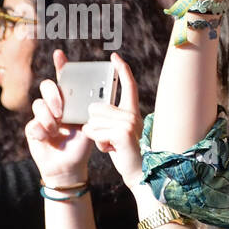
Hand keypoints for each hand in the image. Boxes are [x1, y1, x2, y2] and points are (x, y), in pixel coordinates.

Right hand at [25, 49, 94, 187]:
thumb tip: (100, 96)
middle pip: (48, 87)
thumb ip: (91, 110)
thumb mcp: (90, 124)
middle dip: (54, 96)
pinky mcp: (33, 128)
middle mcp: (55, 106)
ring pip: (39, 104)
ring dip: (48, 118)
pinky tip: (47, 138)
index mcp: (71, 102)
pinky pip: (32, 122)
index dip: (61, 66)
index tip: (59, 54)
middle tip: (61, 111)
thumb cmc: (82, 144)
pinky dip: (41, 130)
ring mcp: (42, 116)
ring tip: (56, 130)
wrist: (69, 166)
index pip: (65, 80)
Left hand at [81, 53, 143, 190]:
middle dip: (95, 124)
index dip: (122, 70)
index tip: (114, 57)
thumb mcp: (115, 130)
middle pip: (96, 107)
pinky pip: (94, 131)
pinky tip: (110, 148)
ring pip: (92, 121)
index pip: (128, 86)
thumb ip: (108, 116)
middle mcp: (133, 114)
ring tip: (110, 144)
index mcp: (131, 111)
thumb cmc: (121, 151)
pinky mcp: (123, 133)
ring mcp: (130, 123)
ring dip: (96, 135)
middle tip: (109, 138)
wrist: (136, 172)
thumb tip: (93, 107)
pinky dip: (98, 142)